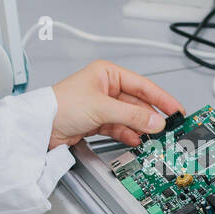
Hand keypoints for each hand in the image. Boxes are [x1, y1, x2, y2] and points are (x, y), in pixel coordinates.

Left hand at [48, 60, 183, 149]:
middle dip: (150, 116)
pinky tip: (136, 140)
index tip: (176, 109)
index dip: (161, 97)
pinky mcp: (96, 122)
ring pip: (129, 117)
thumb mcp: (102, 108)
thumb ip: (132, 115)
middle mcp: (105, 88)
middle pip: (137, 102)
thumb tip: (156, 121)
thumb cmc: (60, 105)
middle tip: (168, 127)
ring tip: (154, 136)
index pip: (142, 85)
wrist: (39, 126)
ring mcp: (101, 106)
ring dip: (140, 127)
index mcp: (107, 73)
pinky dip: (127, 134)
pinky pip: (119, 127)